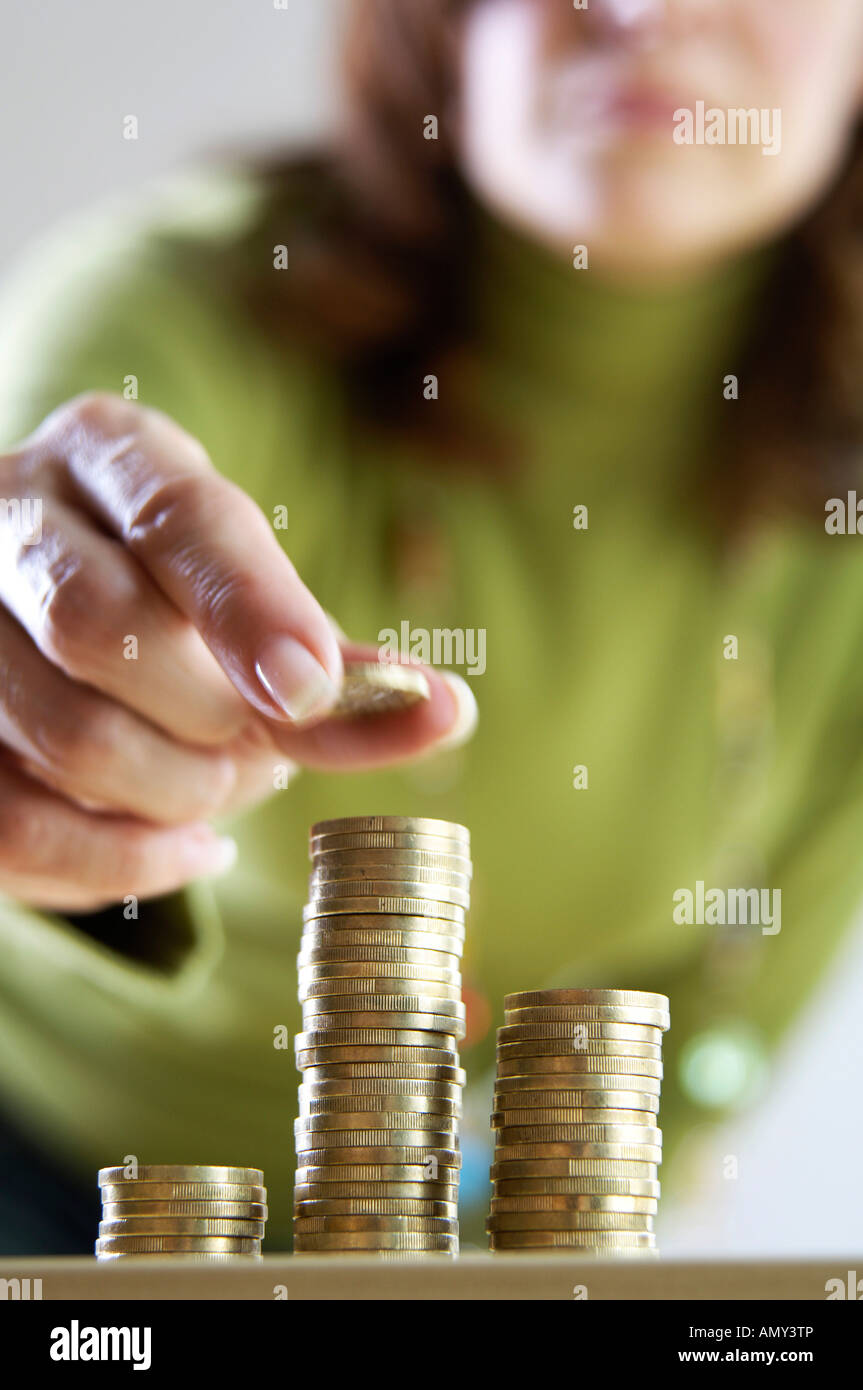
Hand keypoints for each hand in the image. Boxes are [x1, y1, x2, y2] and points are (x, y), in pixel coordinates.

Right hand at [0, 394, 474, 910]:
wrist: (53, 615)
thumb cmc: (179, 605)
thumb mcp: (255, 605)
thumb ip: (336, 663)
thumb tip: (447, 713)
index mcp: (109, 454)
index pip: (177, 517)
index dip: (250, 607)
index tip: (313, 688)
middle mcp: (9, 515)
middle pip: (100, 624)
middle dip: (210, 716)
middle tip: (267, 749)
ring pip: (64, 733)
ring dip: (178, 792)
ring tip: (226, 789)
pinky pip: (19, 827)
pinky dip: (120, 860)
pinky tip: (186, 852)